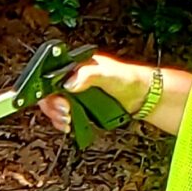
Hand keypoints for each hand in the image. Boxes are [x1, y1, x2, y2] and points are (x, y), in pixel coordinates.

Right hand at [35, 53, 157, 131]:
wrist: (143, 97)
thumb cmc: (129, 80)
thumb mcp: (108, 74)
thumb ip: (88, 75)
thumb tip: (68, 83)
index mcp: (75, 65)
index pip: (49, 75)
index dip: (48, 90)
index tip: (57, 101)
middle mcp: (72, 78)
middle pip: (48, 92)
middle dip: (52, 106)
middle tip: (65, 113)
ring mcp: (74, 93)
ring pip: (53, 105)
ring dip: (56, 116)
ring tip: (68, 120)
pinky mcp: (79, 106)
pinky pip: (62, 115)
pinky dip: (62, 122)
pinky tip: (69, 125)